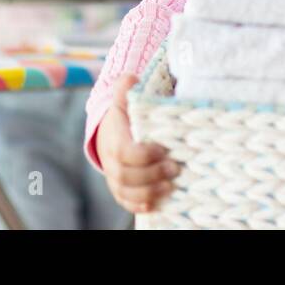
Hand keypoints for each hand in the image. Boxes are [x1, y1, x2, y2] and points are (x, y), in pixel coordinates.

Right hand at [96, 74, 180, 213]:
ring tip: (171, 186)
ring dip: (150, 192)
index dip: (144, 154)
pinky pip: (127, 203)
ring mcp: (115, 179)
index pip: (126, 152)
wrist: (109, 135)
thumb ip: (125, 88)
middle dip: (152, 174)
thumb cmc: (123, 117)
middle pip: (127, 176)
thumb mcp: (123, 100)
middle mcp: (112, 163)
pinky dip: (140, 206)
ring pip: (127, 192)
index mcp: (114, 140)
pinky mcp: (121, 191)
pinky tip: (156, 204)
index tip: (163, 149)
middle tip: (176, 168)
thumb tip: (130, 77)